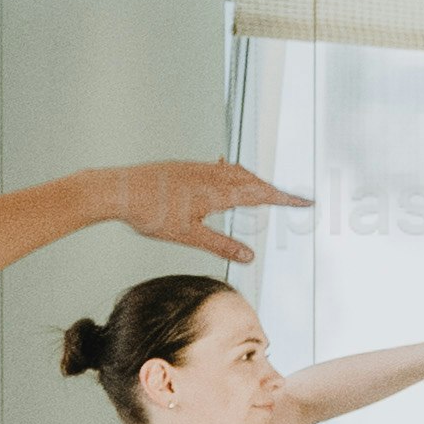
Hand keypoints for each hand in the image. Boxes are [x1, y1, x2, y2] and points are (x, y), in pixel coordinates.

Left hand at [93, 158, 295, 262]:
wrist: (117, 189)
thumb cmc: (149, 213)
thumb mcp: (188, 235)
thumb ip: (221, 245)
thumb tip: (249, 257)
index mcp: (219, 192)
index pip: (262, 195)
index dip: (285, 200)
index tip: (306, 202)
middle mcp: (213, 175)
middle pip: (253, 181)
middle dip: (273, 191)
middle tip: (290, 199)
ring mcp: (199, 168)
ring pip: (236, 172)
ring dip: (254, 180)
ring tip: (264, 190)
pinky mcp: (185, 167)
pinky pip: (219, 168)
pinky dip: (233, 173)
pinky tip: (226, 175)